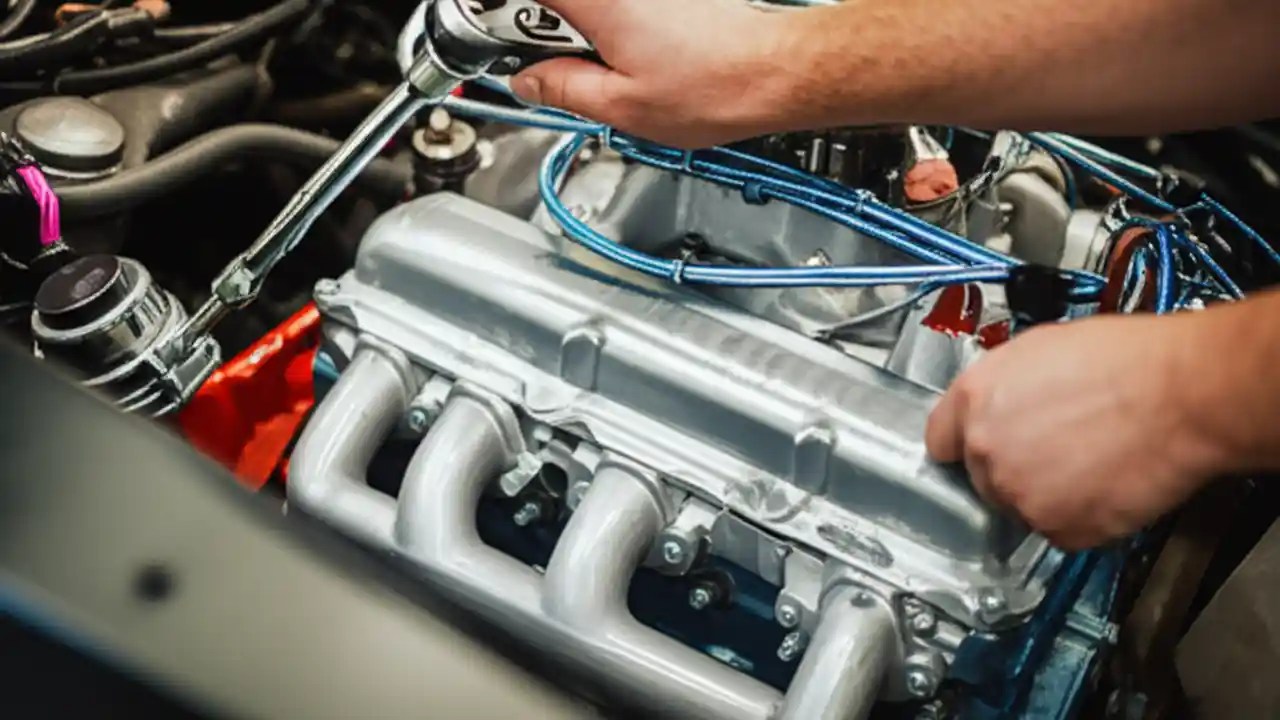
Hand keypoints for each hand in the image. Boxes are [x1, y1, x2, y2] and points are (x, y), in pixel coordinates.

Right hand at [511, 0, 802, 147]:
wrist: (776, 70)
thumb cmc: (715, 86)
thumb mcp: (619, 107)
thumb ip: (560, 89)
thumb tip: (529, 82)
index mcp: (593, 0)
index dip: (491, 11)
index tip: (487, 35)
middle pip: (547, 0)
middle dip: (533, 25)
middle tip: (544, 66)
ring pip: (579, 5)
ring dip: (569, 27)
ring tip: (592, 64)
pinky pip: (612, 6)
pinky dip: (603, 24)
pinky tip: (623, 54)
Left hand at [925, 314, 1223, 548]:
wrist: (1180, 395)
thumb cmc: (1127, 363)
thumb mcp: (1041, 350)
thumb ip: (1004, 386)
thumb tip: (1003, 402)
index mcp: (974, 399)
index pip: (939, 440)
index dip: (965, 444)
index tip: (975, 449)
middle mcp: (986, 450)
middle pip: (982, 477)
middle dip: (1012, 468)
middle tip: (1059, 448)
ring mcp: (1019, 494)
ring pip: (1020, 507)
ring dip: (1047, 495)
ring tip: (1091, 461)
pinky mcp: (1057, 529)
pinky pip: (1059, 532)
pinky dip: (1081, 518)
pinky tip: (1106, 485)